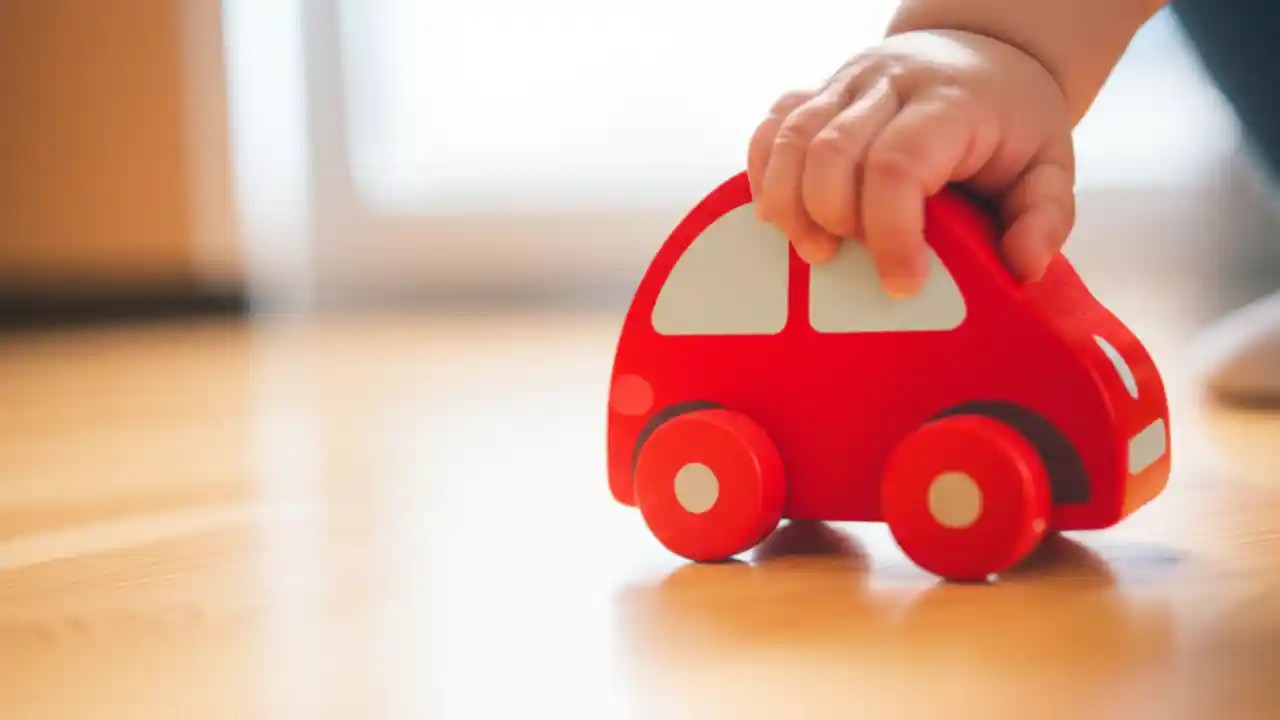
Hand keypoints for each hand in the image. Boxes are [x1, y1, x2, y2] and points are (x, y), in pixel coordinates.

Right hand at [747, 29, 1074, 296]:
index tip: (902, 283)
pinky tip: (779, 215)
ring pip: (791, 137)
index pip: (897, 165)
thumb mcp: (1048, 164)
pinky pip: (771, 127)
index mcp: (948, 103)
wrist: (982, 52)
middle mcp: (890, 83)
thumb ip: (1045, 216)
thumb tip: (1022, 266)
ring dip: (790, 204)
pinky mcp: (817, 92)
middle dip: (832, 220)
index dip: (889, 232)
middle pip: (832, 152)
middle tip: (851, 263)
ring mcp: (845, 83)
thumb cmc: (1011, 121)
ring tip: (813, 249)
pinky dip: (764, 174)